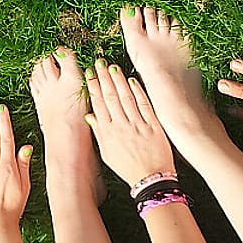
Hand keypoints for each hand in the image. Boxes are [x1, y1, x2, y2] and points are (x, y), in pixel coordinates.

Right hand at [84, 58, 174, 187]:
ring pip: (125, 97)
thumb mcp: (107, 154)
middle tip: (99, 62)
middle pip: (110, 97)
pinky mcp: (153, 126)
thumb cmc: (127, 168)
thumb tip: (90, 116)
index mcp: (107, 133)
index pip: (97, 104)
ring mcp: (137, 125)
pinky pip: (143, 105)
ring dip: (118, 80)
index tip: (89, 73)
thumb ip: (98, 133)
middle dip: (103, 78)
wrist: (151, 180)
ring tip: (112, 67)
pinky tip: (132, 80)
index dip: (93, 86)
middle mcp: (120, 126)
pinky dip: (137, 91)